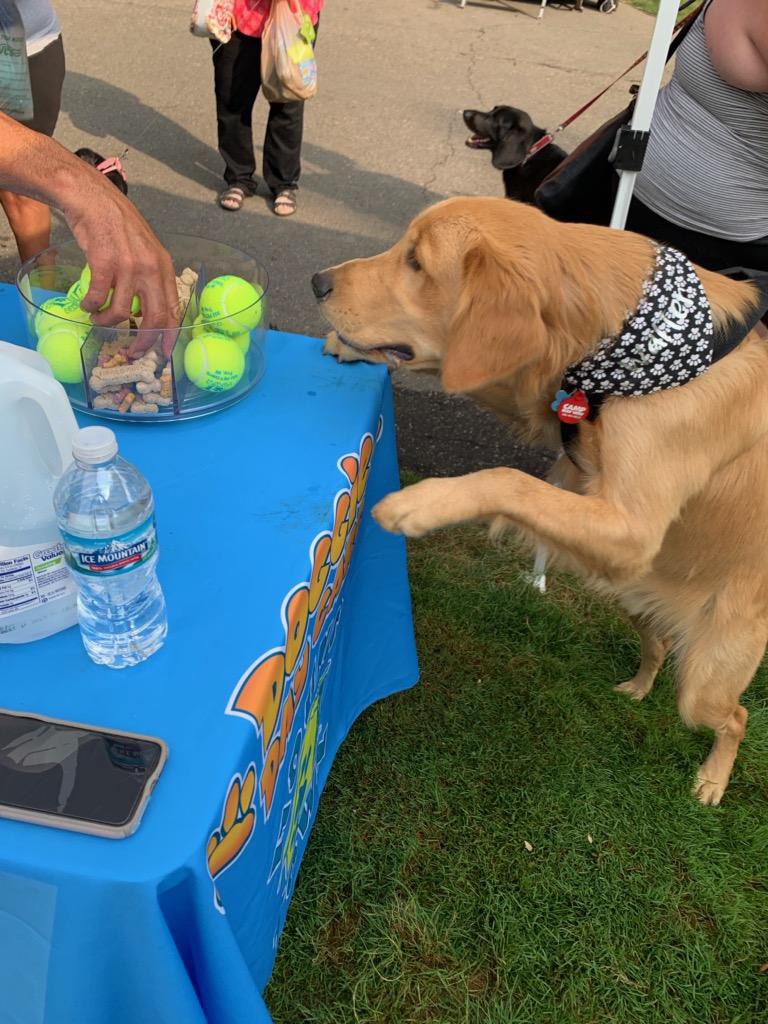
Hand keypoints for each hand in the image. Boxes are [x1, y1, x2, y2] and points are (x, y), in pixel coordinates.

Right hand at [60, 164, 178, 352]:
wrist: (93, 199)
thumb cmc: (118, 225)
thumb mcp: (146, 250)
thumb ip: (153, 277)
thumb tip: (150, 309)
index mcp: (164, 267)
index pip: (173, 309)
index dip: (169, 335)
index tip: (163, 352)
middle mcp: (151, 269)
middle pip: (154, 318)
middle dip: (143, 341)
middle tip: (131, 351)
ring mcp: (128, 267)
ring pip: (123, 313)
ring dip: (108, 323)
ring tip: (98, 320)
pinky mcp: (104, 264)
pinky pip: (98, 298)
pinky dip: (91, 307)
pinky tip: (87, 305)